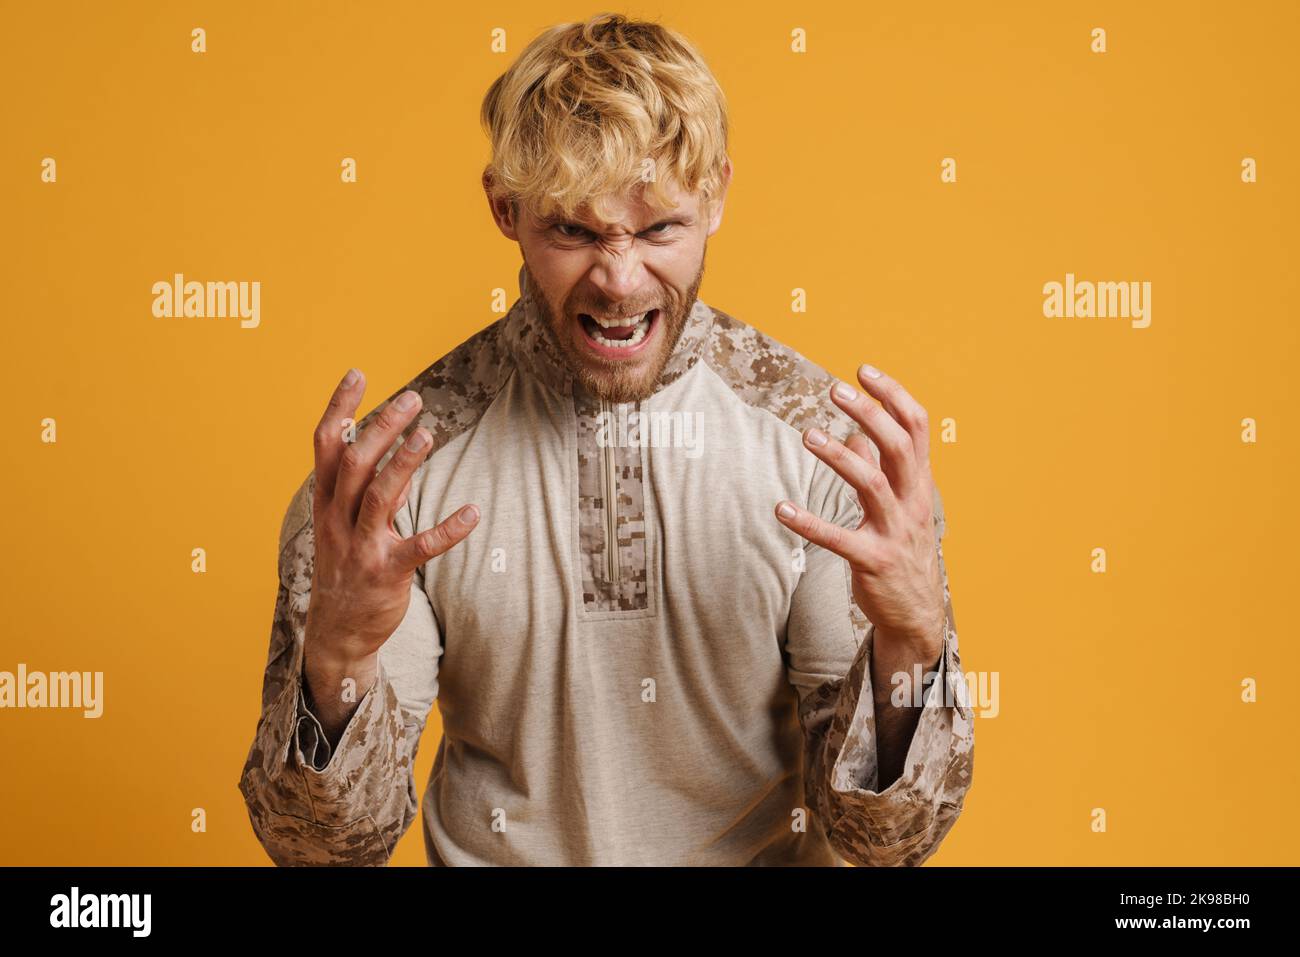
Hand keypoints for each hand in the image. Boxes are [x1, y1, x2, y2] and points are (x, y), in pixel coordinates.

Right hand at [304, 368, 479, 675]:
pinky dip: (448, 529)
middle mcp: (337, 520)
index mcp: (325, 502)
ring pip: (379, 497)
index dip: (340, 408)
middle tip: (412, 399)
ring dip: (404, 463)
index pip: (326, 445)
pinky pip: (420, 547)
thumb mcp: (347, 524)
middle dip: (381, 427)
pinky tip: (473, 513)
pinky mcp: (387, 573)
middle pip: (355, 463)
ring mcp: (360, 547)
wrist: (336, 632)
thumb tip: (401, 457)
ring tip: (428, 434)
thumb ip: (373, 490)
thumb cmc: (346, 567)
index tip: (358, 373)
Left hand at [775, 363, 944, 664]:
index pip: (916, 428)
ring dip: (841, 456)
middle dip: (870, 413)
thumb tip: (856, 434)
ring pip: (873, 485)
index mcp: (919, 484)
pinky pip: (838, 539)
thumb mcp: (898, 507)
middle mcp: (912, 503)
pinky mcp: (873, 562)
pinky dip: (810, 522)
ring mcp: (895, 532)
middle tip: (836, 388)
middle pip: (899, 447)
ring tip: (808, 434)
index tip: (864, 369)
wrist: (918, 615)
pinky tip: (781, 508)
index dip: (893, 396)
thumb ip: (879, 469)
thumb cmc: (903, 552)